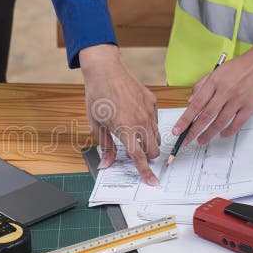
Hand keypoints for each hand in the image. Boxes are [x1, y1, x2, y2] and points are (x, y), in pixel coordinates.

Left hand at [81, 44, 160, 184]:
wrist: (105, 71)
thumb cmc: (97, 97)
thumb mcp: (96, 125)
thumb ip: (105, 147)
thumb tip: (106, 164)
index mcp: (126, 130)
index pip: (139, 158)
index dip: (146, 172)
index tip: (152, 182)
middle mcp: (141, 122)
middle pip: (153, 150)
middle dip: (148, 156)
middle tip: (137, 152)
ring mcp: (148, 111)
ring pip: (156, 136)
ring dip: (148, 141)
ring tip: (134, 134)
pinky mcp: (152, 102)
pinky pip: (155, 120)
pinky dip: (148, 124)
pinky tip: (135, 116)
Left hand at [172, 21, 252, 144]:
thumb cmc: (241, 66)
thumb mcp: (217, 71)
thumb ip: (202, 85)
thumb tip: (190, 100)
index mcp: (214, 82)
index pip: (196, 105)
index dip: (185, 120)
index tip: (177, 130)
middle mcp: (225, 92)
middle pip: (205, 116)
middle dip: (193, 131)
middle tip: (185, 141)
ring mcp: (238, 100)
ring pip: (219, 122)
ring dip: (209, 134)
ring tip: (201, 140)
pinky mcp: (250, 106)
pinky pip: (237, 123)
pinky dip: (228, 131)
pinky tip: (221, 135)